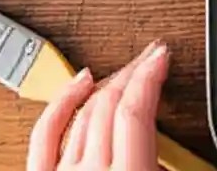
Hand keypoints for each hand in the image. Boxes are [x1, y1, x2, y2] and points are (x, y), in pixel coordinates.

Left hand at [27, 41, 168, 170]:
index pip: (134, 111)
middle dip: (133, 73)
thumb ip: (170, 164)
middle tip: (149, 58)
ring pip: (83, 111)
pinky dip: (62, 101)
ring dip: (105, 84)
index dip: (149, 76)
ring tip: (122, 71)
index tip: (160, 57)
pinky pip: (46, 131)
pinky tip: (79, 84)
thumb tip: (170, 155)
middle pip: (109, 104)